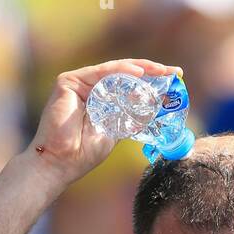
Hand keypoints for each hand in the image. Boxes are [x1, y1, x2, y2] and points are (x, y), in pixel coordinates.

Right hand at [26, 57, 182, 189]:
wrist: (60, 163)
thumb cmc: (82, 153)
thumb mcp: (115, 132)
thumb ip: (129, 118)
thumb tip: (153, 107)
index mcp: (101, 99)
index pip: (128, 87)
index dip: (150, 83)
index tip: (173, 81)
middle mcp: (90, 87)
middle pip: (124, 75)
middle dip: (151, 72)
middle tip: (174, 72)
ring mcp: (79, 82)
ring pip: (115, 71)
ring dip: (141, 71)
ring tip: (161, 72)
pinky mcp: (69, 81)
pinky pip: (101, 73)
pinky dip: (121, 72)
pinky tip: (139, 73)